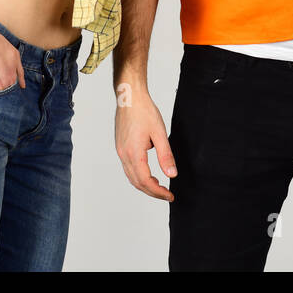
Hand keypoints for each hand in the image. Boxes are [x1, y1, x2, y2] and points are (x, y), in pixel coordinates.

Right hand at [114, 86, 177, 200]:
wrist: (130, 97)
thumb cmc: (144, 111)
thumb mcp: (160, 133)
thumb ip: (165, 156)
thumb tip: (172, 175)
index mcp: (134, 153)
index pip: (145, 181)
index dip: (158, 192)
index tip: (169, 196)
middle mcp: (124, 154)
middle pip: (137, 182)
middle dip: (152, 191)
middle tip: (166, 194)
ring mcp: (120, 151)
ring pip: (131, 176)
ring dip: (144, 185)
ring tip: (158, 186)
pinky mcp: (120, 147)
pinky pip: (128, 168)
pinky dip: (138, 176)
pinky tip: (148, 173)